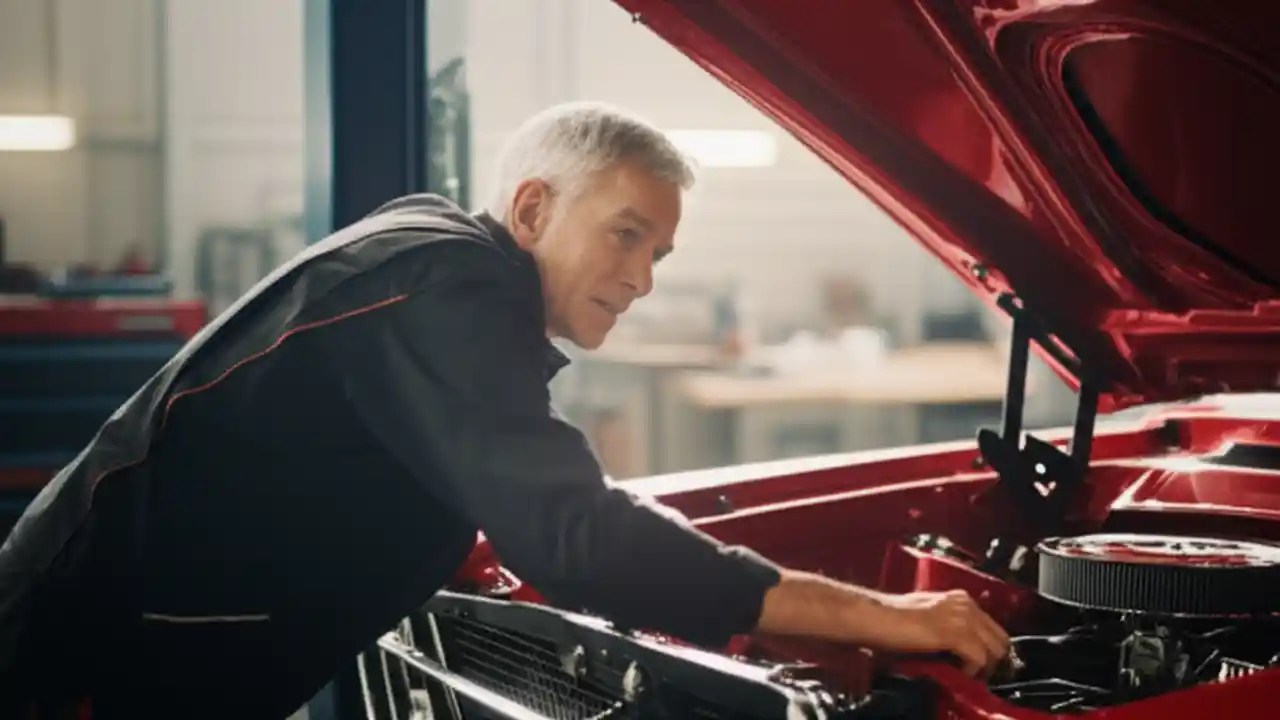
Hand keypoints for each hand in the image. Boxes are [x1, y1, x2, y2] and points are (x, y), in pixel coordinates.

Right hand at [757, 571, 1010, 678]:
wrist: (871, 618)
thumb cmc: (891, 622)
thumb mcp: (928, 620)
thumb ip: (949, 630)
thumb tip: (965, 655)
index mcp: (961, 599)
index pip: (994, 629)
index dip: (990, 652)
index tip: (979, 669)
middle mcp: (965, 603)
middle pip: (1001, 641)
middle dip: (992, 662)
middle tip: (974, 677)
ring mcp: (961, 616)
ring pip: (995, 651)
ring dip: (982, 668)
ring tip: (963, 676)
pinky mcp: (954, 631)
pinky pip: (978, 658)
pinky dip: (970, 671)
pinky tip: (954, 672)